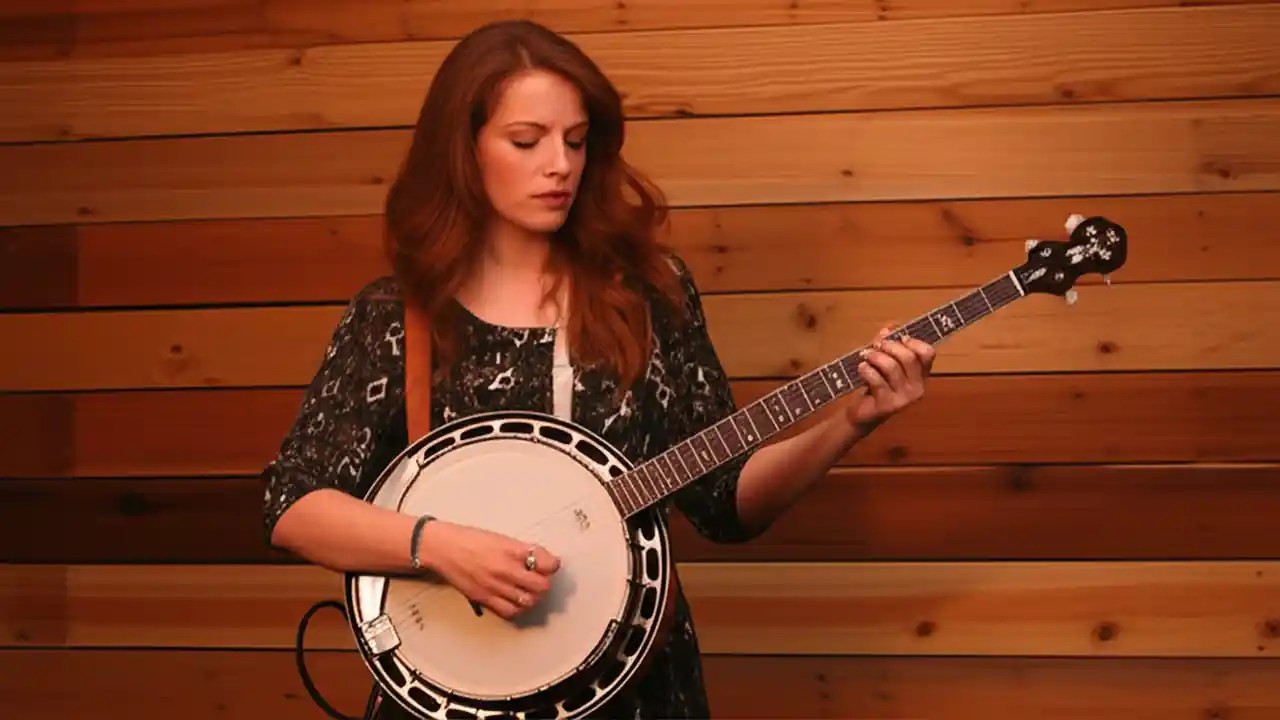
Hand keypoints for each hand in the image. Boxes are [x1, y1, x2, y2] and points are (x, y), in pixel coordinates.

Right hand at [418, 521, 560, 620]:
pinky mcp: (485, 598)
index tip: (551, 564)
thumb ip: (520, 550)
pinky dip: (518, 608)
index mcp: (512, 550)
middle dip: (544, 583)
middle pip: (541, 585)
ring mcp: (495, 586)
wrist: (443, 548)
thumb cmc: (469, 539)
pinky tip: (516, 602)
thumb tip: (539, 560)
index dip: (553, 564)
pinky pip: (510, 611)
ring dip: (533, 596)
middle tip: (541, 578)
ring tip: (530, 591)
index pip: (546, 562)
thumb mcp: (500, 538)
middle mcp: (506, 569)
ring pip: (528, 601)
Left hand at [845, 325, 935, 434]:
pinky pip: (876, 380)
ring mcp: (904, 398)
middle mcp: (918, 387)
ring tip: (865, 356)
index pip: (928, 353)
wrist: (864, 414)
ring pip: (891, 367)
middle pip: (908, 357)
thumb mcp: (882, 363)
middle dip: (889, 346)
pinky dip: (866, 370)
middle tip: (876, 346)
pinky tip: (861, 368)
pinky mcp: (888, 405)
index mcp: (921, 375)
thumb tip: (887, 329)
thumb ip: (886, 344)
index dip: (913, 342)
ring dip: (875, 356)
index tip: (898, 338)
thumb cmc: (876, 386)